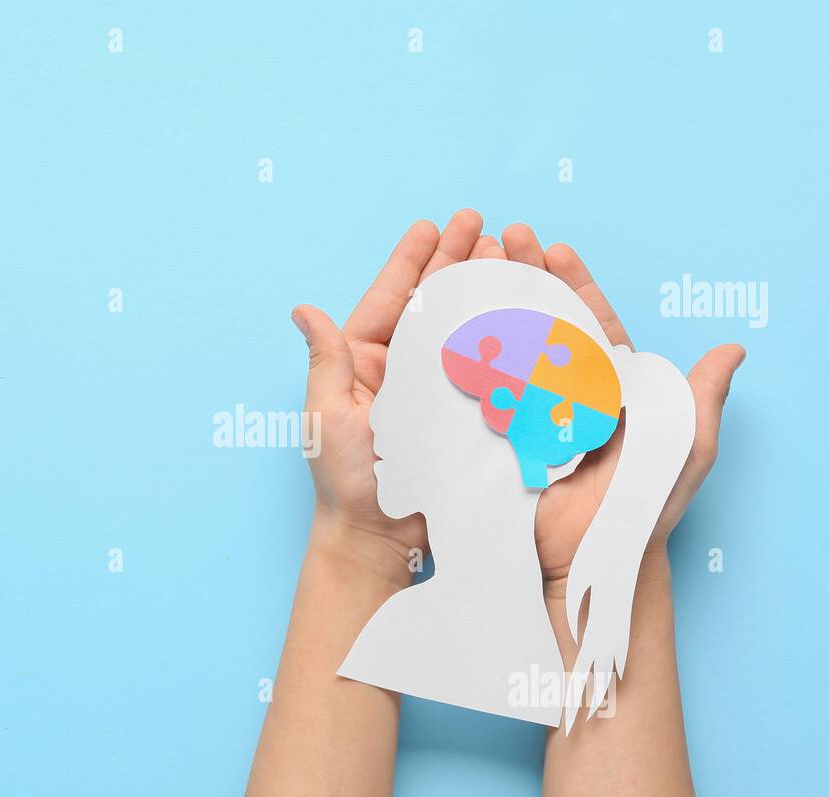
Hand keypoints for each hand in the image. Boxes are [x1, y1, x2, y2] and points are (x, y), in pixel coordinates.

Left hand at [292, 210, 499, 580]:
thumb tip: (302, 310)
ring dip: (485, 289)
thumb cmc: (347, 482)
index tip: (431, 226)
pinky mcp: (464, 414)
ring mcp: (436, 390)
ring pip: (464, 327)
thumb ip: (326, 361)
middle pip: (434, 303)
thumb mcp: (327, 416)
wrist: (381, 538)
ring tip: (511, 253)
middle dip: (458, 261)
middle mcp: (403, 369)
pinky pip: (486, 366)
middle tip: (484, 226)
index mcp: (366, 362)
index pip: (392, 299)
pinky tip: (527, 310)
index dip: (412, 261)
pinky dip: (505, 337)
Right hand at [483, 224, 746, 586]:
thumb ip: (700, 397)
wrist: (592, 561)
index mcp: (609, 390)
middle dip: (522, 277)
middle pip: (539, 323)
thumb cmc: (644, 508)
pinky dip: (463, 355)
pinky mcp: (493, 439)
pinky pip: (479, 391)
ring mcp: (525, 416)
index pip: (588, 323)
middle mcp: (563, 397)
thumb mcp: (684, 447)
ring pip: (505, 348)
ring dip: (488, 304)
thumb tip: (734, 350)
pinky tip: (448, 322)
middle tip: (503, 238)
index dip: (571, 284)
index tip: (554, 247)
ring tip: (471, 265)